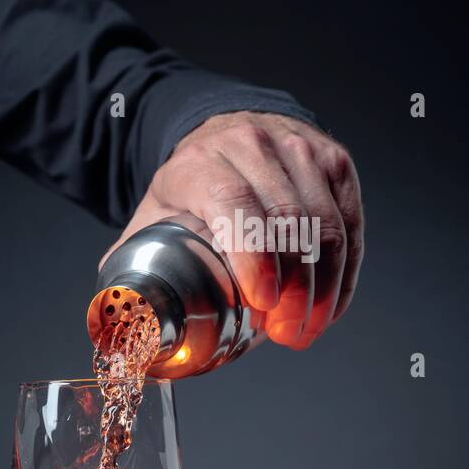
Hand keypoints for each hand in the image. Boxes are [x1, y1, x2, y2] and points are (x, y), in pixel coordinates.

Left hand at [110, 111, 363, 348]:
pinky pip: (350, 222)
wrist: (223, 133)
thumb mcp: (150, 214)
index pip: (234, 206)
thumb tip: (119, 319)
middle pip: (288, 221)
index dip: (253, 257)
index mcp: (200, 162)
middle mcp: (254, 147)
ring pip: (326, 224)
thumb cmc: (188, 186)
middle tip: (286, 335)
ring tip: (306, 329)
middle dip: (294, 288)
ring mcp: (301, 150)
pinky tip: (329, 306)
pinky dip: (344, 271)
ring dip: (323, 287)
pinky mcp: (335, 162)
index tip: (262, 304)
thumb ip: (130, 263)